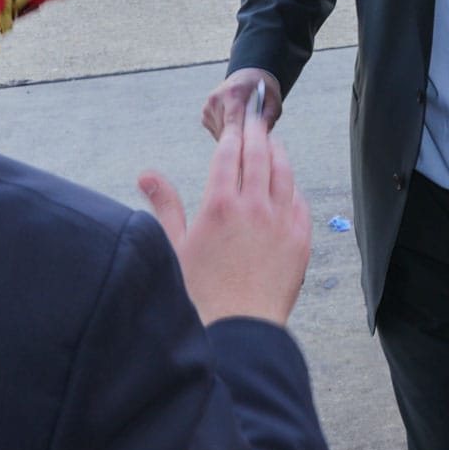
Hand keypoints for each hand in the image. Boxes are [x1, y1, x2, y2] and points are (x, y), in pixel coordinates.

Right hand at [138, 106, 311, 325]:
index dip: (231, 135)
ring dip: (279, 153)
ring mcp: (281, 222)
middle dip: (256, 133)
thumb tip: (147, 175)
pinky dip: (293, 187)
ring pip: (284, 174)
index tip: (233, 124)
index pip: (228, 154)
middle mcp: (254, 207)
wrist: (239, 330)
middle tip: (256, 119)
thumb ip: (165, 205)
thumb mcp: (174, 247)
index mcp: (220, 205)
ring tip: (273, 143)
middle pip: (259, 155)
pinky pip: (300, 202)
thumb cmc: (200, 294)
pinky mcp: (301, 240)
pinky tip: (289, 185)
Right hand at [200, 67, 281, 139]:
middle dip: (240, 141)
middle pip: (225, 131)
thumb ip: (269, 119)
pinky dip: (227, 134)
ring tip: (246, 128)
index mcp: (234, 92)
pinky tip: (237, 124)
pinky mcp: (205, 115)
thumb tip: (262, 139)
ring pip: (220, 135)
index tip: (248, 152)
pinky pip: (216, 133)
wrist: (249, 77)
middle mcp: (216, 98)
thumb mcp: (274, 102)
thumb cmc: (263, 91)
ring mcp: (208, 107)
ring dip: (233, 138)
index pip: (232, 120)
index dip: (239, 139)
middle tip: (255, 142)